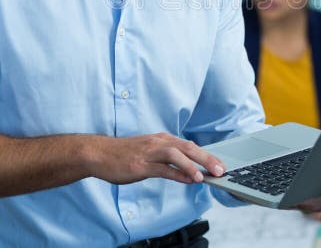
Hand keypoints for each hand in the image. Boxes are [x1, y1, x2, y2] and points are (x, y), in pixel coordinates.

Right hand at [90, 133, 225, 184]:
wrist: (99, 153)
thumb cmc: (124, 155)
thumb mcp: (150, 153)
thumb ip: (169, 161)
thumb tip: (189, 173)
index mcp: (162, 139)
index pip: (190, 146)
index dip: (207, 155)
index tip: (220, 164)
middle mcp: (158, 143)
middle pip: (188, 148)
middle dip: (206, 158)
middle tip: (221, 169)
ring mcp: (149, 153)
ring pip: (176, 155)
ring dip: (193, 165)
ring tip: (205, 176)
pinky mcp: (140, 165)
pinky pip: (162, 169)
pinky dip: (177, 174)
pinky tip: (188, 180)